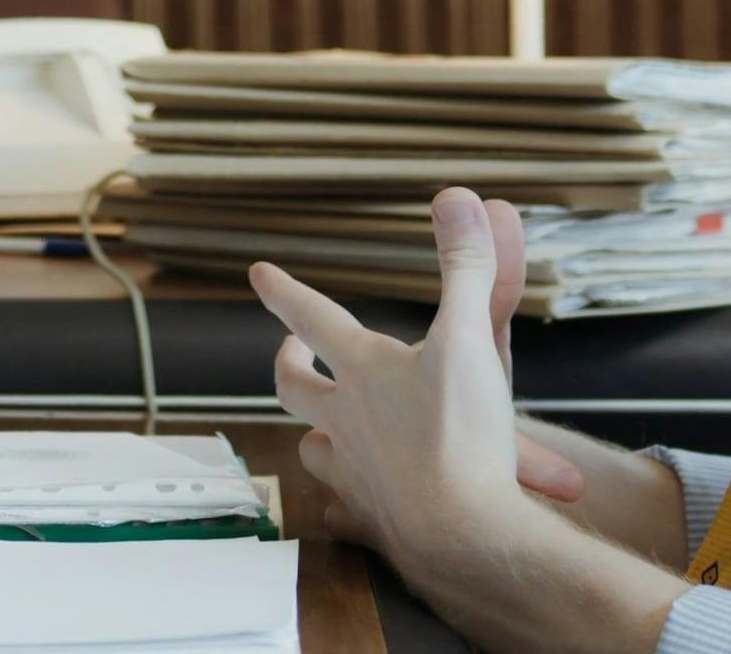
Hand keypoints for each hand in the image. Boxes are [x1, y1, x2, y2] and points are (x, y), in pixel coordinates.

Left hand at [258, 190, 569, 559]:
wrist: (462, 534)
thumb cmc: (461, 436)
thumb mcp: (471, 338)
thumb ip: (465, 266)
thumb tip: (459, 197)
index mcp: (363, 371)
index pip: (312, 316)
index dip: (286, 291)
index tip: (259, 274)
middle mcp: (345, 421)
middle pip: (294, 389)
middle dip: (288, 366)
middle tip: (289, 355)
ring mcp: (353, 474)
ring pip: (313, 451)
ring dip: (317, 437)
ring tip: (327, 433)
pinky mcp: (373, 521)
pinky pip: (344, 514)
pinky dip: (347, 508)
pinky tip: (354, 510)